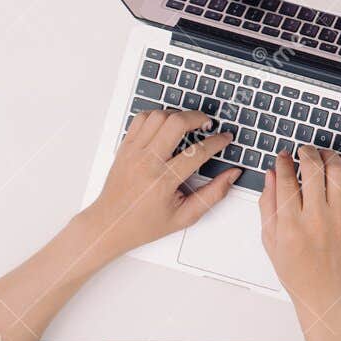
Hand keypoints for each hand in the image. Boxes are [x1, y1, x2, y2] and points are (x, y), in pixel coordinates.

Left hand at [80, 110, 238, 257]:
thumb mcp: (185, 217)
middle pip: (176, 123)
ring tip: (187, 124)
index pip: (197, 151)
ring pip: (158, 116)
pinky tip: (166, 125)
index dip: (217, 142)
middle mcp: (146, 163)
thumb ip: (213, 194)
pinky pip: (141, 119)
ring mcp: (133, 152)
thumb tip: (232, 175)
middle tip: (207, 124)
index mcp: (163, 181)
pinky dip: (157, 116)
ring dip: (177, 115)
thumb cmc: (144, 224)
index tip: (225, 138)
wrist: (109, 225)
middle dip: (198, 118)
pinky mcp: (124, 148)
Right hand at [259, 147, 340, 321]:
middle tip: (303, 150)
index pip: (285, 180)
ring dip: (329, 156)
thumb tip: (270, 175)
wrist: (325, 290)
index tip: (282, 156)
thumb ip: (268, 205)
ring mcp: (339, 217)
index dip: (282, 162)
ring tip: (322, 154)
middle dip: (306, 153)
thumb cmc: (296, 269)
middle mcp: (316, 217)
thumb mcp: (270, 239)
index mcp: (290, 224)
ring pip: (337, 172)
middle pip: (312, 169)